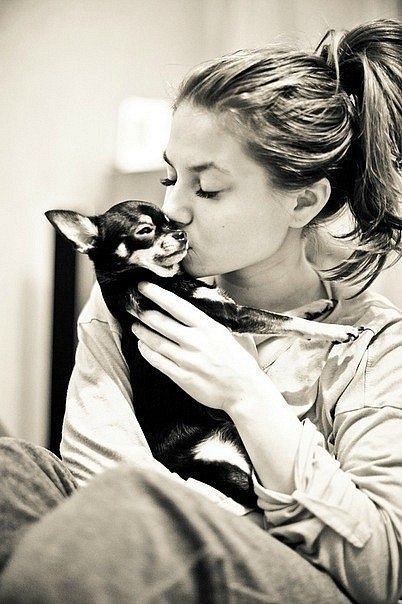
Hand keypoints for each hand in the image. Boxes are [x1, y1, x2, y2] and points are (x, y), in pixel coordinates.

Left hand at [131, 282, 266, 411]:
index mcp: (208, 327)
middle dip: (143, 312)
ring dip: (141, 331)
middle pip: (161, 322)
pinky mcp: (182, 377)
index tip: (143, 286)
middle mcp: (196, 342)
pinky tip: (142, 345)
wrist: (245, 391)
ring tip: (135, 325)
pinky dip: (146, 351)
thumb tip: (206, 299)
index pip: (177, 306)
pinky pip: (157, 361)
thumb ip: (217, 318)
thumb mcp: (233, 333)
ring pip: (156, 341)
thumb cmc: (241, 361)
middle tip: (134, 306)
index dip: (157, 294)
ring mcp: (187, 360)